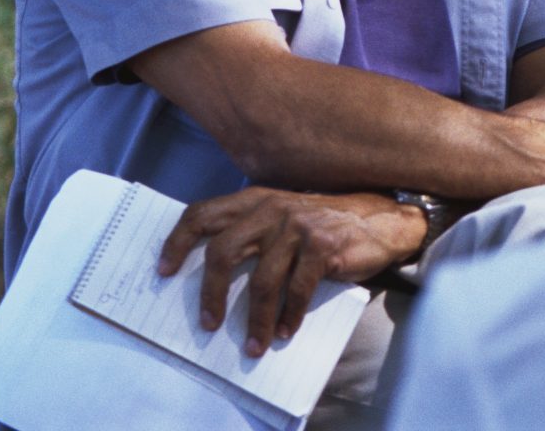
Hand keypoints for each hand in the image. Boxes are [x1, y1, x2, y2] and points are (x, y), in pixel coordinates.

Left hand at [157, 188, 426, 355]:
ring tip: (254, 345)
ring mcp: (297, 225)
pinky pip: (296, 288)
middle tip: (207, 323)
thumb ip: (252, 233)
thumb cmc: (324, 225)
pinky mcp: (322, 244)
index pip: (204, 213)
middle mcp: (271, 207)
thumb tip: (212, 277)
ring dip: (255, 320)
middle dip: (210, 292)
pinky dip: (288, 316)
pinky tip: (286, 332)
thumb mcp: (282, 218)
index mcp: (255, 199)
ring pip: (262, 280)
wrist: (381, 219)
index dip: (178, 241)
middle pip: (223, 250)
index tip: (163, 271)